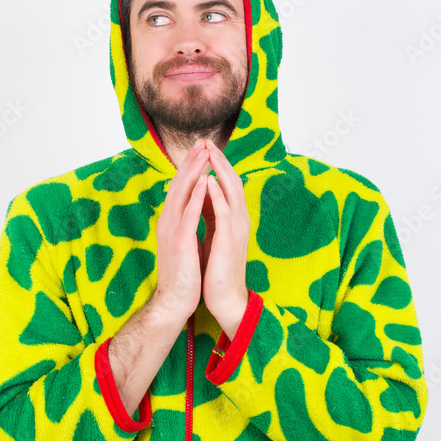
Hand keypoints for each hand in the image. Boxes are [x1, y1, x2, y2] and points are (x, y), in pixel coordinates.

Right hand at [153, 139, 210, 324]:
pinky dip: (196, 195)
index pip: (180, 188)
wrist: (174, 300)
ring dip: (194, 171)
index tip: (200, 150)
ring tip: (204, 153)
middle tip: (202, 141)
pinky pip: (189, 214)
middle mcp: (168, 221)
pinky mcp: (180, 241)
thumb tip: (195, 210)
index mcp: (171, 221)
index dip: (189, 168)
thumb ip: (187, 224)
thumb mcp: (184, 243)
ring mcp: (172, 230)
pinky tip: (204, 181)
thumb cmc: (183, 274)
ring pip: (182, 193)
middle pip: (179, 184)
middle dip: (191, 162)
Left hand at [200, 139, 250, 337]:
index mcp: (233, 218)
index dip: (217, 165)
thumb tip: (201, 197)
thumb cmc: (216, 270)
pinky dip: (217, 194)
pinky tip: (208, 180)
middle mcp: (239, 219)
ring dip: (220, 170)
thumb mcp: (213, 236)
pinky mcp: (230, 240)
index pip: (227, 185)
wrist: (224, 299)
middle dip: (219, 160)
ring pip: (231, 191)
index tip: (203, 148)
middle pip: (232, 182)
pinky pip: (224, 211)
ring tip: (209, 152)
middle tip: (207, 141)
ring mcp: (237, 229)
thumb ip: (211, 216)